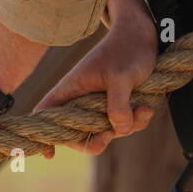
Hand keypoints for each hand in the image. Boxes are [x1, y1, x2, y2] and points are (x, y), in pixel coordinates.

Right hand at [32, 0, 158, 156]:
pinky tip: (146, 107)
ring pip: (106, 130)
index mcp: (72, 89)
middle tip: (111, 134)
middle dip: (98, 139)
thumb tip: (117, 129)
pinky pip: (123, 125)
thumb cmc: (126, 50)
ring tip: (142, 108)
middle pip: (79, 133)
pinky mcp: (117, 105)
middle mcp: (82, 99)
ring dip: (127, 127)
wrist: (143, 37)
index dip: (46, 134)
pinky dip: (136, 121)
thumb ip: (117, 104)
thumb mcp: (121, 77)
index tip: (49, 154)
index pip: (48, 112)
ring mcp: (99, 103)